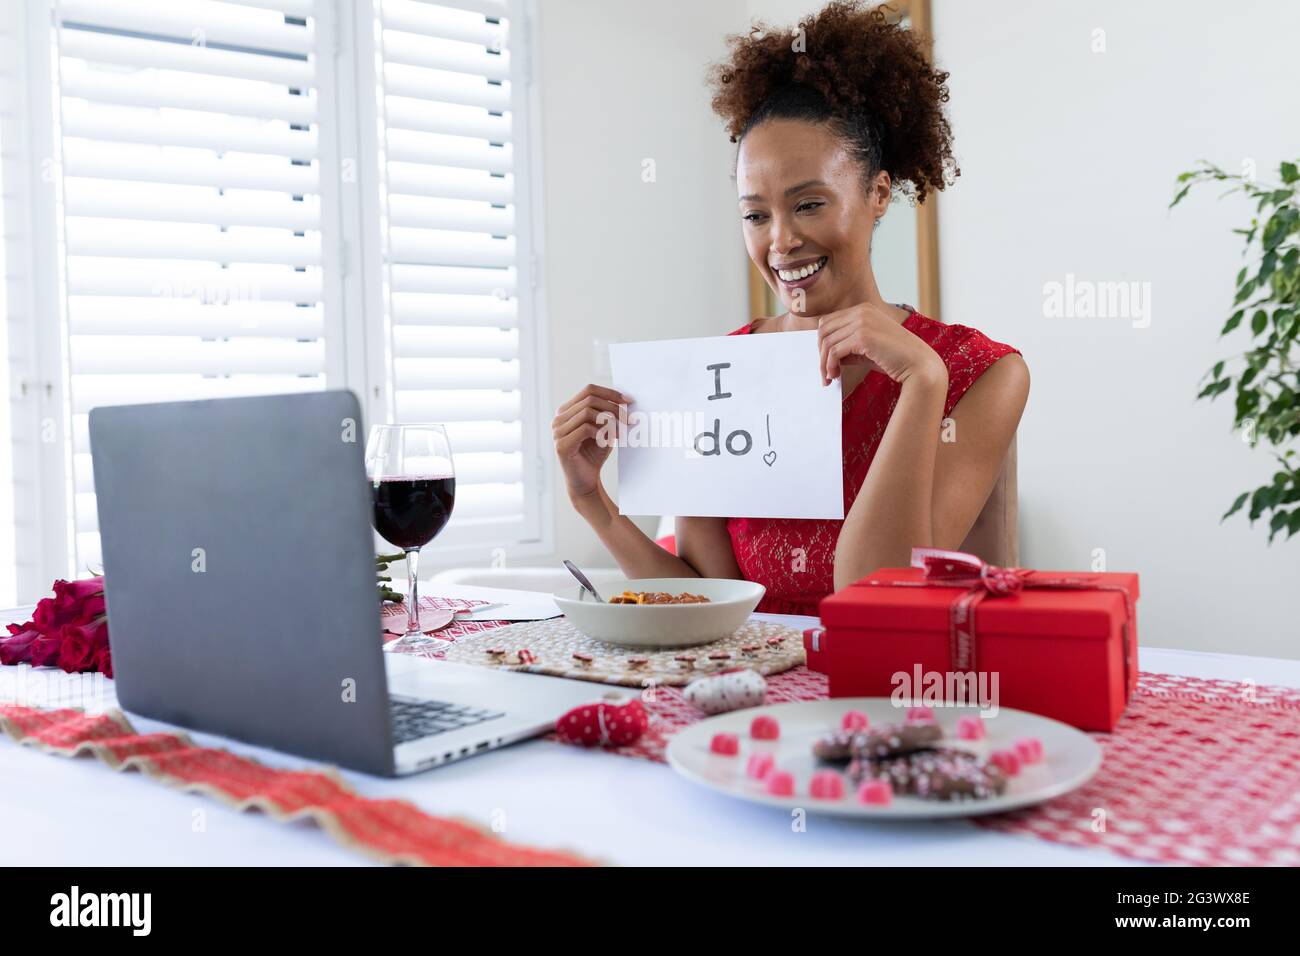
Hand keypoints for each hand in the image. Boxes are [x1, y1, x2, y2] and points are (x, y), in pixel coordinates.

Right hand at [552, 384, 630, 499]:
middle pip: (590, 399)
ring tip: (621, 431)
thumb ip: (608, 413)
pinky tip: (609, 441)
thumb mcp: (603, 429)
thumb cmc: (594, 455)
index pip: (589, 390)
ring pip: (587, 412)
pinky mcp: (562, 445)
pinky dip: (602, 433)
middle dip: (613, 407)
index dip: (610, 392)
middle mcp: (558, 419)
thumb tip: (626, 399)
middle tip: (629, 419)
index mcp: (566, 411)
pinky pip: (585, 429)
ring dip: (609, 420)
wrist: (586, 482)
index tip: (629, 400)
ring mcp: (557, 432)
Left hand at [815, 303, 946, 387]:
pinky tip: (835, 376)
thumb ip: (849, 347)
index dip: (822, 343)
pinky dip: (830, 365)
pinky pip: (834, 351)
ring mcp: (862, 322)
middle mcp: (861, 311)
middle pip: (824, 330)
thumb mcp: (868, 349)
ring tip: (829, 378)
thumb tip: (828, 356)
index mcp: (863, 309)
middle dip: (820, 353)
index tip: (825, 362)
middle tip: (825, 373)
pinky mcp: (863, 336)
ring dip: (824, 363)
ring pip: (827, 342)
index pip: (829, 322)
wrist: (919, 365)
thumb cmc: (896, 359)